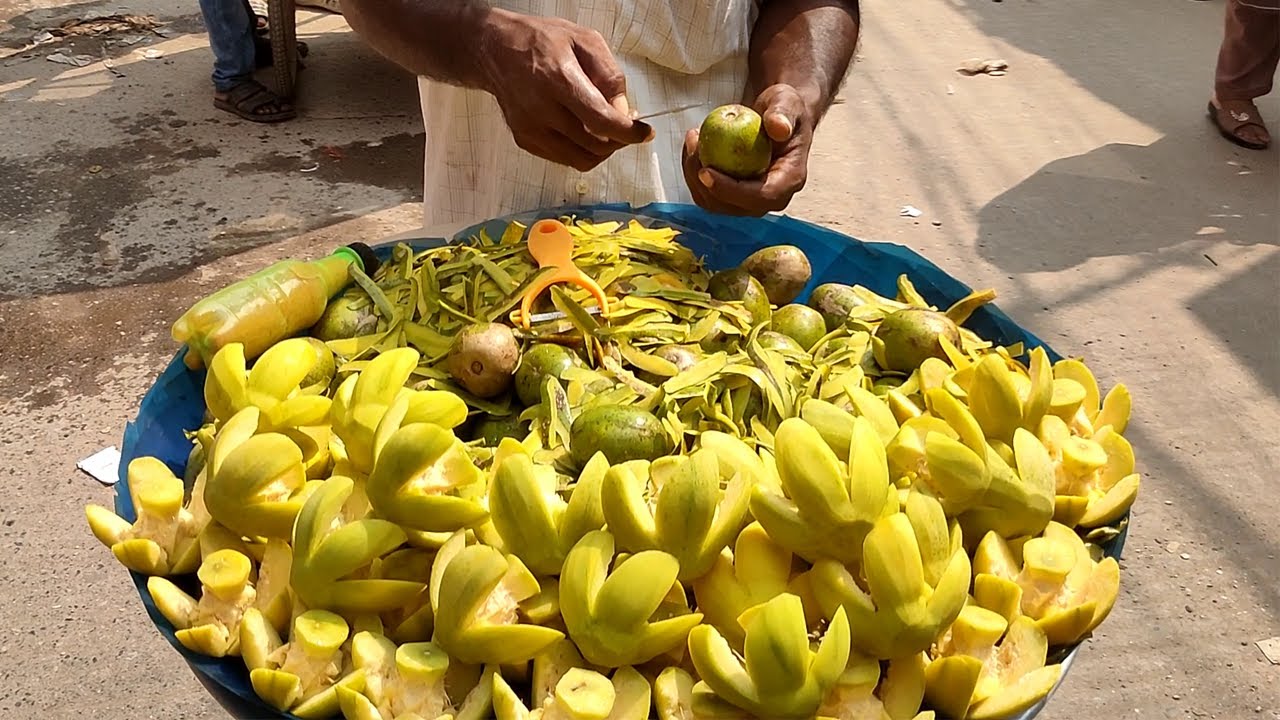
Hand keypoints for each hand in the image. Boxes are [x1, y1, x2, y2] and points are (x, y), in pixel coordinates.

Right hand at [478, 10, 652, 170]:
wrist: (496, 50)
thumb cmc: (539, 41)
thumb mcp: (583, 39)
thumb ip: (609, 74)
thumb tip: (623, 110)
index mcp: (558, 80)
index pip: (601, 120)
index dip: (629, 132)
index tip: (644, 133)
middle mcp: (541, 110)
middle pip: (594, 145)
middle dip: (618, 140)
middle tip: (624, 126)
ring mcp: (531, 129)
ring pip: (581, 159)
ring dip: (601, 150)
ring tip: (605, 129)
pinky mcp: (525, 140)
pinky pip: (564, 158)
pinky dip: (581, 150)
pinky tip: (583, 129)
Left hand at [682, 84, 811, 215]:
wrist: (774, 117)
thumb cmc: (782, 109)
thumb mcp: (786, 102)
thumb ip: (784, 113)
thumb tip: (779, 128)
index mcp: (790, 180)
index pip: (762, 197)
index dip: (731, 190)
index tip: (705, 171)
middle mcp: (772, 197)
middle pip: (734, 206)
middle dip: (705, 183)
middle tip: (694, 147)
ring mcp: (751, 199)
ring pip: (715, 203)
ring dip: (694, 176)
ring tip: (694, 139)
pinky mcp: (734, 195)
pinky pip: (707, 193)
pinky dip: (693, 173)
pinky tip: (692, 146)